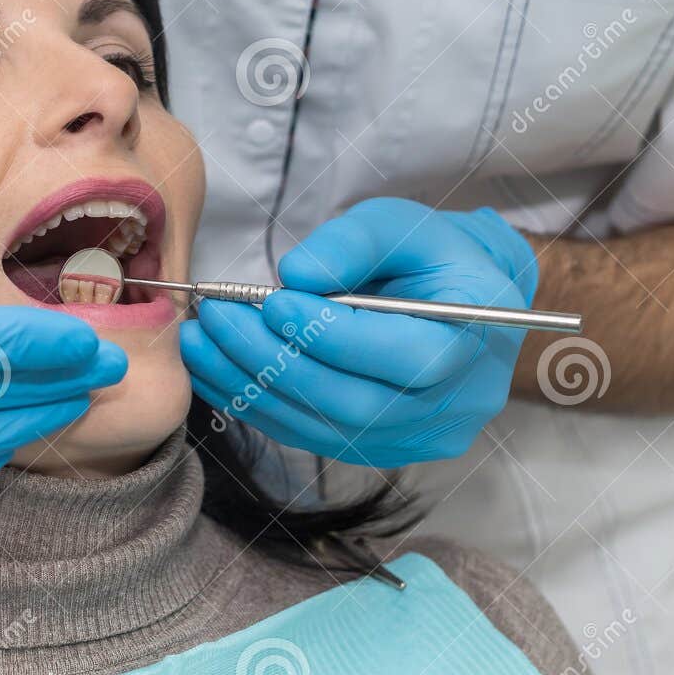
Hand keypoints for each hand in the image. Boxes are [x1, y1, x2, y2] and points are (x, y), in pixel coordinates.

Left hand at [180, 198, 536, 465]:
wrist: (460, 301)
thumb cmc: (432, 255)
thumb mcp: (403, 225)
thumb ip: (355, 241)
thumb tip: (295, 275)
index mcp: (472, 342)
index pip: (401, 357)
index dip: (329, 334)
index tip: (271, 302)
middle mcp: (452, 406)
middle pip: (353, 402)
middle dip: (273, 360)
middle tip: (217, 319)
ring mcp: (415, 438)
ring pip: (323, 427)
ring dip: (251, 386)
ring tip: (201, 342)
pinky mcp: (377, 449)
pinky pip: (310, 435)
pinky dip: (258, 404)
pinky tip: (216, 371)